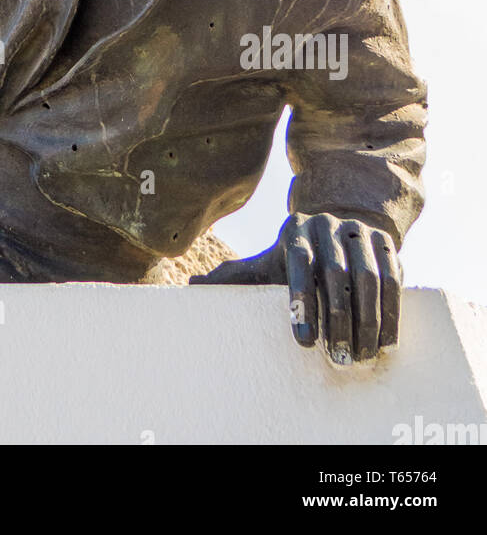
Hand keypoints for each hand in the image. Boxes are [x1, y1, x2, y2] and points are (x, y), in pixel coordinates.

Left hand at [190, 211, 401, 364]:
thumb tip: (189, 285)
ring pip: (368, 277)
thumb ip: (235, 276)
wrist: (337, 229)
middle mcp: (328, 225)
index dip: (301, 302)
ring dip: (368, 321)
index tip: (302, 341)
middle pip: (336, 274)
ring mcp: (359, 231)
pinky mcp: (387, 243)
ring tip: (361, 357)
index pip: (299, 265)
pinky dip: (391, 312)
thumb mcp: (266, 263)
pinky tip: (385, 342)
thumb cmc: (295, 258)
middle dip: (338, 319)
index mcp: (295, 231)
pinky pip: (394, 279)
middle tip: (337, 358)